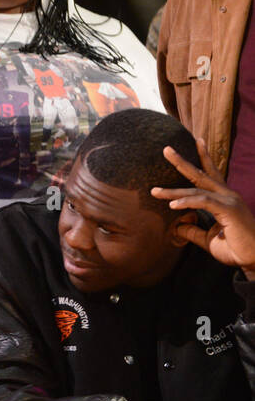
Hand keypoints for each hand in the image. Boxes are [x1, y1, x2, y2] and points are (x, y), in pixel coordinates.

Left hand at [153, 141, 254, 274]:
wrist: (254, 259)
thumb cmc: (235, 248)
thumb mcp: (208, 239)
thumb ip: (192, 231)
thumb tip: (176, 225)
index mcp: (224, 199)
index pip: (210, 174)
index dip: (203, 157)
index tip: (196, 141)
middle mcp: (227, 195)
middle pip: (201, 174)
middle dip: (182, 162)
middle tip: (166, 149)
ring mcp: (229, 201)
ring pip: (196, 189)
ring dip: (173, 190)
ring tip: (154, 191)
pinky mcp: (229, 210)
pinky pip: (203, 201)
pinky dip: (186, 202)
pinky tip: (172, 205)